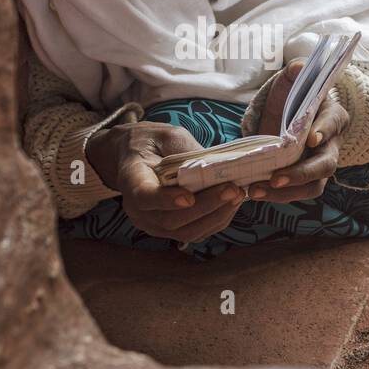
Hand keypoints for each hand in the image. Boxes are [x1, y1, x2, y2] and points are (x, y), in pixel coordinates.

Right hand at [86, 120, 246, 243]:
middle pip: (170, 220)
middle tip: (232, 189)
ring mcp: (152, 224)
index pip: (144, 196)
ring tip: (237, 195)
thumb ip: (186, 151)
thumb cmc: (153, 142)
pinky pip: (195, 233)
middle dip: (205, 206)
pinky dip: (216, 220)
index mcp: (131, 179)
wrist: (138, 155)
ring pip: (185, 231)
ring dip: (216, 216)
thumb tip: (218, 166)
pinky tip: (232, 204)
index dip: (166, 200)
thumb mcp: (167, 135)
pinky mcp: (169, 230)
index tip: (189, 196)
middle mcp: (138, 210)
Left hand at [248, 59, 349, 202]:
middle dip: (301, 174)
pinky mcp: (307, 181)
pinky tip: (255, 192)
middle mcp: (332, 145)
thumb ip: (294, 73)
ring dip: (285, 192)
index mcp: (333, 117)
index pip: (333, 124)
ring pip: (313, 186)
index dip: (324, 131)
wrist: (289, 118)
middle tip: (275, 178)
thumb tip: (299, 66)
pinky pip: (298, 193)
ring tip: (256, 191)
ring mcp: (321, 166)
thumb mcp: (292, 83)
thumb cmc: (294, 99)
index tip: (310, 137)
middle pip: (326, 165)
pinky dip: (277, 196)